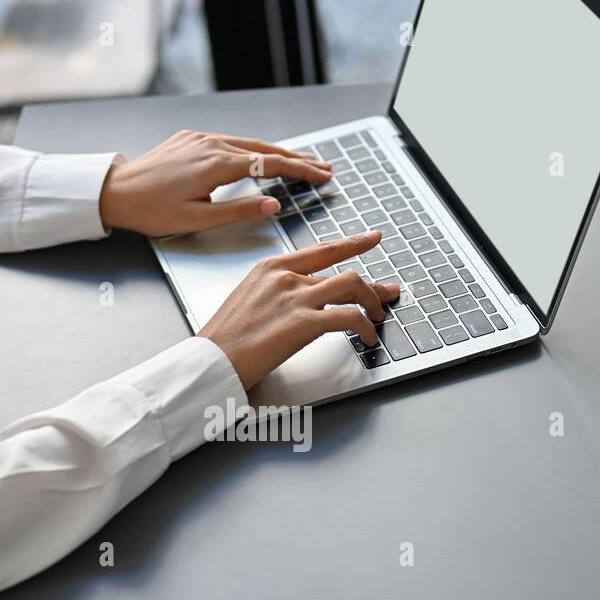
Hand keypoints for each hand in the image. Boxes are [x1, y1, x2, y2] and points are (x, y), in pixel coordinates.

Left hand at [98, 130, 333, 236]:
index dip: (299, 170)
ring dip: (275, 153)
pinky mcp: (190, 138)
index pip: (269, 166)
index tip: (322, 175)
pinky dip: (251, 149)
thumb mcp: (198, 220)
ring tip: (299, 161)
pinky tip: (259, 155)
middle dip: (296, 158)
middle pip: (264, 150)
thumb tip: (273, 206)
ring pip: (247, 143)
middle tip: (323, 166)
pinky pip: (229, 141)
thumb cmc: (151, 211)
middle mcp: (211, 144)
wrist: (116, 192)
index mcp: (216, 165)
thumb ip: (239, 211)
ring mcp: (200, 138)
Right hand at [199, 231, 399, 388]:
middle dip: (372, 286)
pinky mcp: (304, 323)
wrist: (212, 360)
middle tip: (388, 293)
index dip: (352, 244)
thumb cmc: (224, 339)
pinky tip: (368, 339)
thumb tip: (301, 302)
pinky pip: (350, 318)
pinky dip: (365, 328)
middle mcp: (286, 277)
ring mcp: (296, 298)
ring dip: (372, 303)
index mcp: (271, 268)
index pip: (322, 250)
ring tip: (377, 318)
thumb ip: (277, 294)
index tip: (371, 239)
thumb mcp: (248, 301)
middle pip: (343, 272)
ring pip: (352, 287)